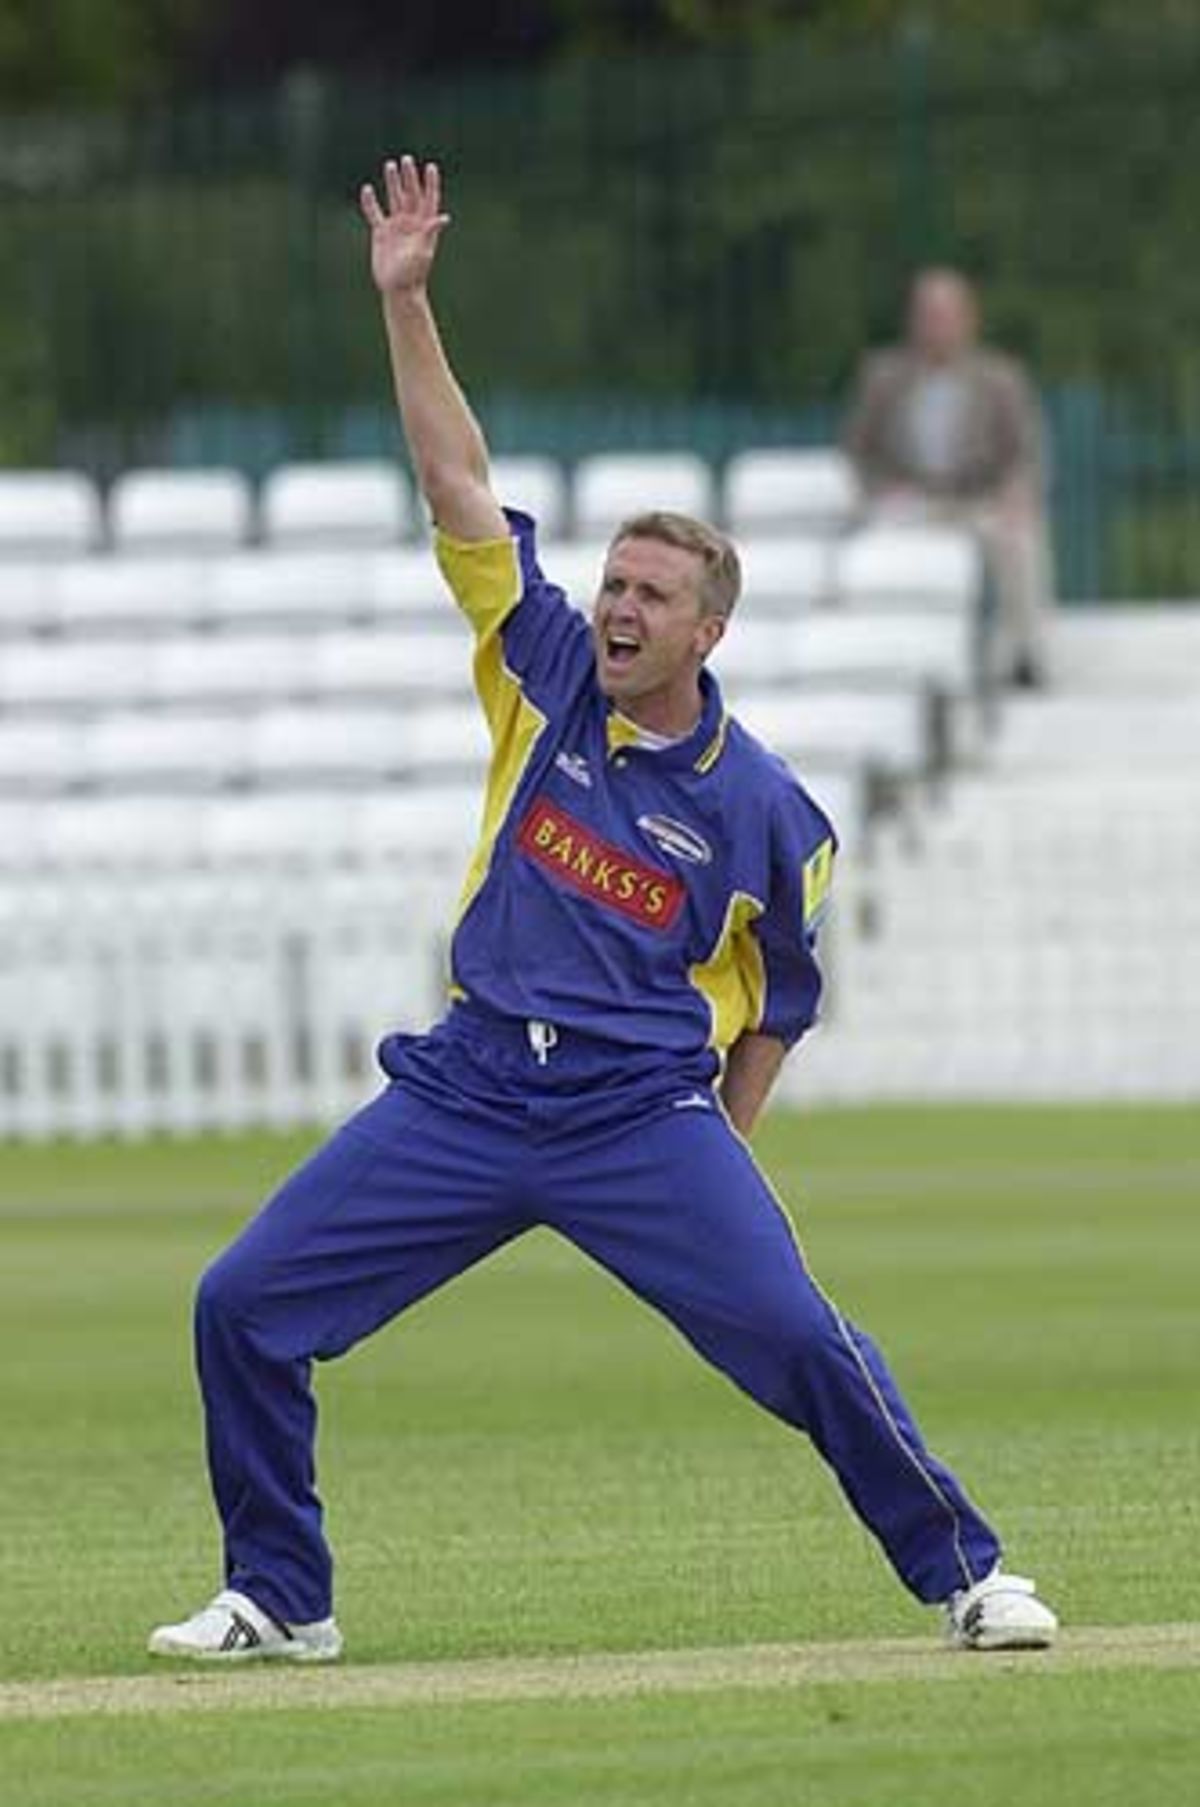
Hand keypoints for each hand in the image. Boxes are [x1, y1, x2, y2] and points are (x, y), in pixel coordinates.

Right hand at [360, 156, 449, 295]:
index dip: (430, 184)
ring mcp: (396, 227)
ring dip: (392, 183)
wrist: (398, 289)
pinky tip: (367, 189)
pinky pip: (374, 213)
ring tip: (390, 165)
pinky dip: (370, 202)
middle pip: (411, 195)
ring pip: (394, 199)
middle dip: (409, 177)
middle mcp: (411, 223)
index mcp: (424, 226)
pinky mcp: (381, 233)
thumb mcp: (423, 251)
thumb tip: (444, 218)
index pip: (429, 200)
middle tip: (407, 160)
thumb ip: (431, 232)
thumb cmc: (414, 274)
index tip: (431, 167)